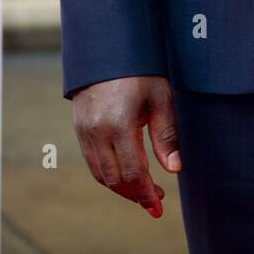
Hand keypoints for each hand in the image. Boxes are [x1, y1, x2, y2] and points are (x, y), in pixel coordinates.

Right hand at [72, 75, 181, 217]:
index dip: (146, 192)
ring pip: (100, 174)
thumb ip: (166, 135)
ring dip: (120, 187)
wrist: (107, 47)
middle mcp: (97, 131)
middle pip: (114, 178)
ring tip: (140, 191)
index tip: (158, 206)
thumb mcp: (160, 98)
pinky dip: (106, 173)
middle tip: (154, 200)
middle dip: (134, 194)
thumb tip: (174, 169)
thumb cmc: (140, 70)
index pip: (133, 172)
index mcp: (119, 125)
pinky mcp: (78, 127)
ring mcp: (84, 130)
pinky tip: (123, 174)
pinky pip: (91, 161)